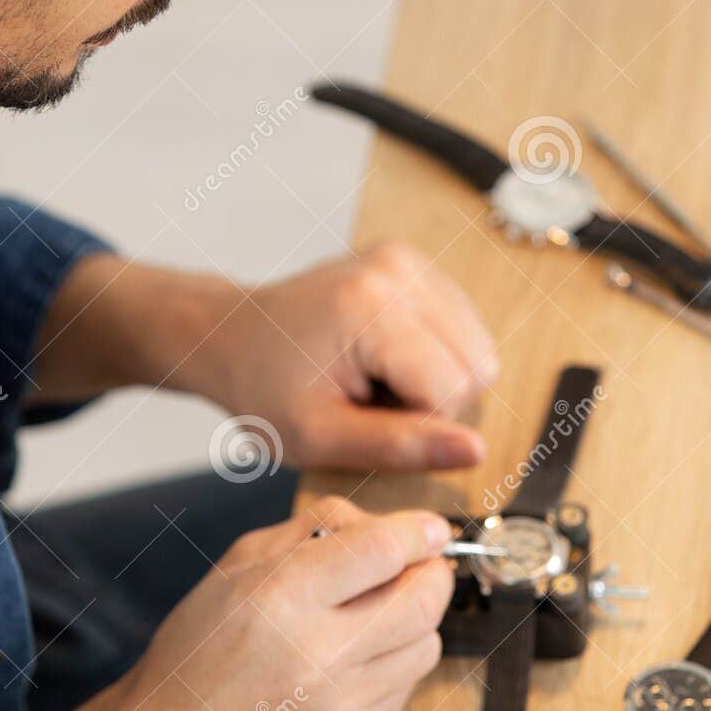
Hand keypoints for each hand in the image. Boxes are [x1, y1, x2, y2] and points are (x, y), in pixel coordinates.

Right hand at [118, 496, 454, 710]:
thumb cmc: (197, 653)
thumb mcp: (238, 565)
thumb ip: (317, 529)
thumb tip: (395, 525)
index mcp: (281, 597)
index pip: (384, 551)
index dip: (420, 532)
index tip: (430, 529)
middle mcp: (316, 656)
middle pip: (424, 600)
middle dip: (432, 573)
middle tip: (417, 566)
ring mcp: (341, 709)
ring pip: (426, 646)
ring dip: (414, 622)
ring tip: (373, 618)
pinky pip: (406, 689)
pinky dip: (393, 666)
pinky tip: (353, 663)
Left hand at [187, 242, 498, 470]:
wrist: (232, 335)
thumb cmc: (264, 388)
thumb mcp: (320, 437)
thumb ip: (400, 446)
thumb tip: (475, 450)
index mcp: (371, 309)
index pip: (455, 389)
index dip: (419, 422)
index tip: (365, 417)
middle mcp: (398, 270)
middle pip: (478, 366)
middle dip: (433, 400)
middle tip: (369, 400)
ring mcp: (408, 259)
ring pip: (478, 348)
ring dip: (435, 378)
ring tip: (374, 379)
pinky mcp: (413, 262)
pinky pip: (463, 328)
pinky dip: (433, 355)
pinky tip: (384, 358)